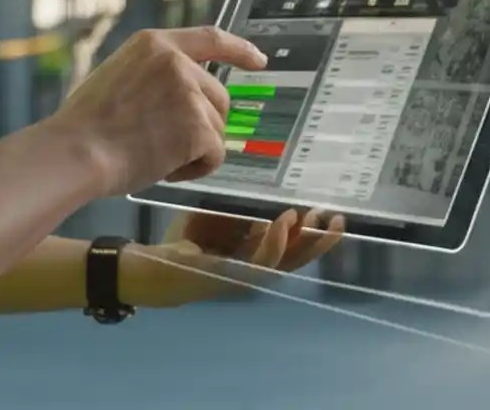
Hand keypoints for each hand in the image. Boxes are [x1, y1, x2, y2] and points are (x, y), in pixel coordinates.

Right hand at [46, 27, 266, 197]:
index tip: (259, 60)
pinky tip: (165, 169)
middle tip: (165, 144)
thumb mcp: (117, 77)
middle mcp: (177, 62)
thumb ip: (152, 76)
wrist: (77, 152)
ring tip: (155, 156)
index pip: (211, 39)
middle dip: (202, 125)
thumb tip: (178, 96)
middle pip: (218, 98)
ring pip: (216, 130)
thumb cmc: (85, 126)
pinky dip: (195, 169)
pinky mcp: (199, 127)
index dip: (239, 50)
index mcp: (154, 44)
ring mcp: (190, 93)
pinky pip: (215, 155)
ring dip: (194, 150)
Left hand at [120, 208, 344, 307]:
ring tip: (312, 217)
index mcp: (252, 259)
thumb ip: (238, 218)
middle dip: (319, 241)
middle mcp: (253, 271)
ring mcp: (244, 277)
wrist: (151, 268)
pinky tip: (279, 222)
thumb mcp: (213, 223)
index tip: (324, 213)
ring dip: (302, 241)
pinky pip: (259, 261)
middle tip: (339, 221)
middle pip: (296, 260)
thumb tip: (262, 212)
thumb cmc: (180, 245)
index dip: (310, 234)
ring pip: (285, 263)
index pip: (290, 250)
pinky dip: (273, 242)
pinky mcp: (231, 277)